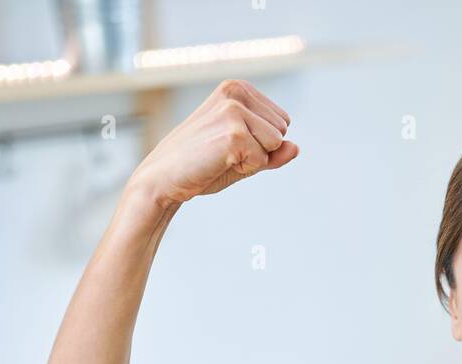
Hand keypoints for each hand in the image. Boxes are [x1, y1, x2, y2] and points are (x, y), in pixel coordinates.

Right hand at [128, 79, 298, 208]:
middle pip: (282, 131)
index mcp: (238, 88)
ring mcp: (234, 110)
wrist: (165, 178)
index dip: (261, 143)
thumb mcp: (243, 155)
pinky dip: (245, 170)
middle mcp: (237, 91)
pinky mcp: (234, 132)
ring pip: (276, 144)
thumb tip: (296, 147)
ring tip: (222, 156)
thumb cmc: (201, 165)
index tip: (231, 145)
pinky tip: (219, 162)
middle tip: (225, 153)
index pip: (282, 122)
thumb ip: (272, 151)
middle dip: (260, 151)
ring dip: (253, 160)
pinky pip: (263, 160)